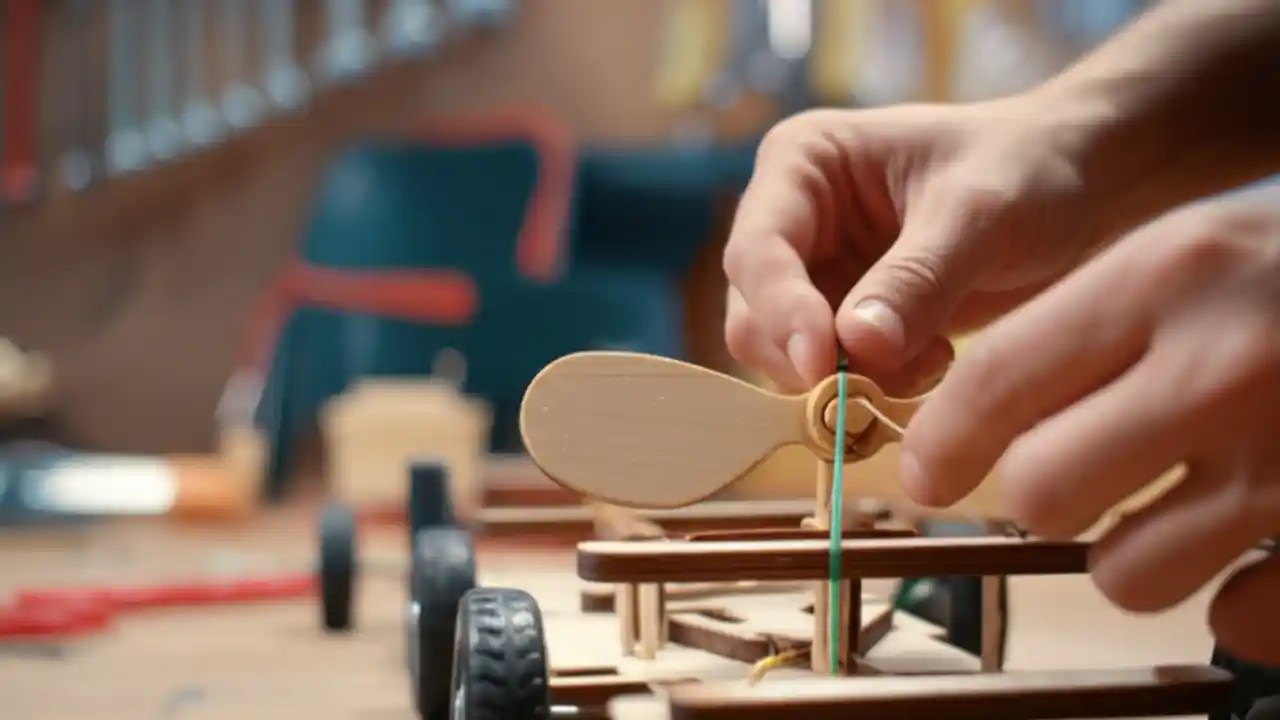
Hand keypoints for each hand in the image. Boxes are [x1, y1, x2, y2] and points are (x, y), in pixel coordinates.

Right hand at [722, 97, 1112, 393]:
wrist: (1079, 185)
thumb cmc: (1028, 168)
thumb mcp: (979, 213)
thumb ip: (917, 279)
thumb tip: (858, 347)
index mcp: (801, 163)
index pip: (758, 250)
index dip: (781, 311)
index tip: (823, 365)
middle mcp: (790, 221)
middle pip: (756, 314)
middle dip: (815, 358)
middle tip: (890, 379)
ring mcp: (813, 275)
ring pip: (787, 356)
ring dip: (847, 380)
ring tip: (929, 365)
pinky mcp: (842, 319)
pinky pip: (830, 375)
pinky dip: (871, 387)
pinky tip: (931, 364)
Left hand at [903, 186, 1279, 663]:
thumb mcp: (1191, 253)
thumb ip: (1089, 324)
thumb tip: (973, 421)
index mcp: (1170, 276)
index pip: (998, 378)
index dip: (942, 442)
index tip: (927, 474)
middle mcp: (1224, 364)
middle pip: (1044, 490)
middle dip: (1044, 495)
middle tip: (1079, 474)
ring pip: (1124, 573)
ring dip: (1130, 554)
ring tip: (1173, 507)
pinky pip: (1239, 622)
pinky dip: (1232, 602)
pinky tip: (1249, 553)